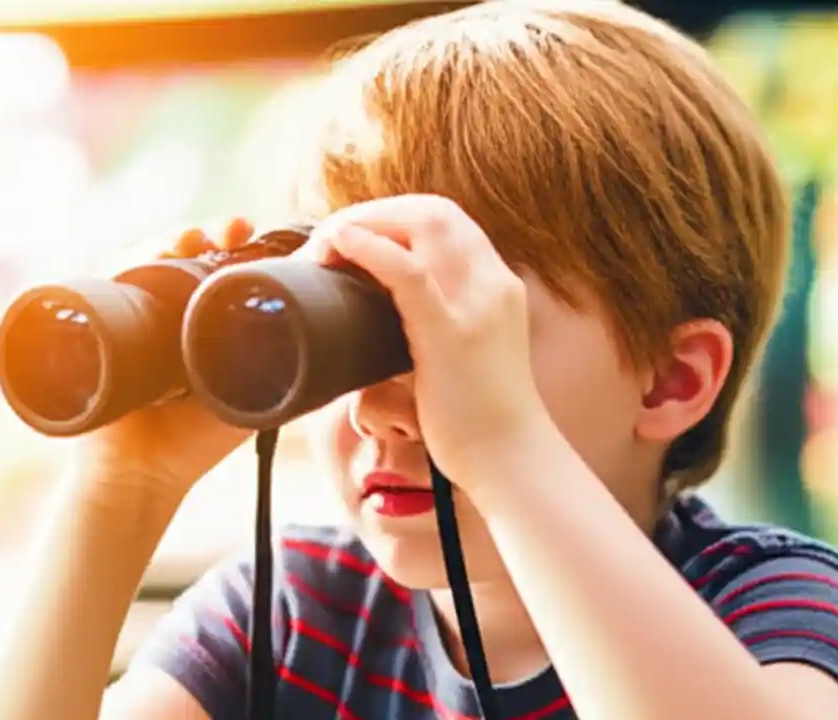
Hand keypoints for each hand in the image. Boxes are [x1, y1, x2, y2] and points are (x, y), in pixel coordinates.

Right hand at [79, 219, 257, 497]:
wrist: (141, 476)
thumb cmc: (194, 442)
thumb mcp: (250, 395)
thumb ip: (280, 367)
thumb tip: (326, 336)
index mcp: (197, 318)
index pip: (214, 263)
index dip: (232, 242)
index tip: (251, 230)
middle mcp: (160, 308)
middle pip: (179, 252)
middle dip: (205, 232)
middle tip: (233, 228)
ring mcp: (126, 314)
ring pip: (144, 258)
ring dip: (168, 240)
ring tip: (194, 237)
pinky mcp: (95, 327)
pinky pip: (104, 282)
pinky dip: (121, 263)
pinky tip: (141, 255)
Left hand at [305, 195, 549, 495]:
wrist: (512, 461)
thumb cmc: (479, 420)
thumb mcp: (464, 354)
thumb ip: (433, 326)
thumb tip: (377, 321)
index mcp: (496, 284)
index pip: (446, 219)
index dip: (394, 215)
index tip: (355, 236)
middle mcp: (492, 283)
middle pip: (432, 211)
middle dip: (374, 211)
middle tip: (330, 238)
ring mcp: (475, 305)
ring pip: (423, 224)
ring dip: (365, 222)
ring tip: (325, 244)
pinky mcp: (451, 335)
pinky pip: (408, 273)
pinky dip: (370, 248)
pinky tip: (340, 244)